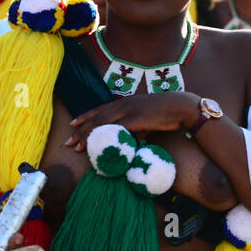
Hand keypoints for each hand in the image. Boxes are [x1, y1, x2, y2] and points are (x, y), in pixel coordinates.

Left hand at [65, 92, 201, 151]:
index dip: (85, 116)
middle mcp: (123, 104)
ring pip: (101, 124)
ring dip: (87, 137)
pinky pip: (114, 130)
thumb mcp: (148, 118)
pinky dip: (104, 138)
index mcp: (126, 102)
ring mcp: (128, 111)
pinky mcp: (135, 119)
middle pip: (96, 118)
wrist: (182, 106)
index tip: (73, 124)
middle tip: (69, 141)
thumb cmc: (169, 112)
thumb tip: (132, 139)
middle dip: (80, 130)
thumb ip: (137, 127)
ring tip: (77, 148)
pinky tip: (96, 146)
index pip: (100, 109)